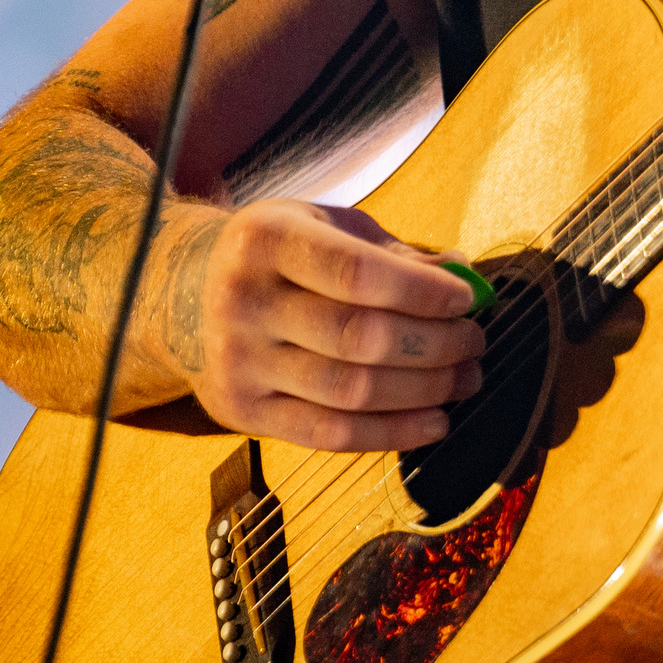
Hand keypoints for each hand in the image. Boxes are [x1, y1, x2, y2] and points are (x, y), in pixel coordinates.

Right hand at [177, 199, 483, 451]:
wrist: (187, 294)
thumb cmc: (278, 255)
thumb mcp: (324, 227)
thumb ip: (392, 252)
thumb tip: (465, 276)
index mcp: (267, 239)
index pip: (356, 274)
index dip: (421, 292)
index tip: (468, 300)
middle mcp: (245, 301)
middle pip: (359, 338)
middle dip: (434, 346)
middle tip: (476, 343)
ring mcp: (240, 362)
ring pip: (350, 392)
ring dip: (425, 391)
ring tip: (464, 380)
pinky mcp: (242, 412)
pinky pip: (330, 435)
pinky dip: (393, 433)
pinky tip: (434, 421)